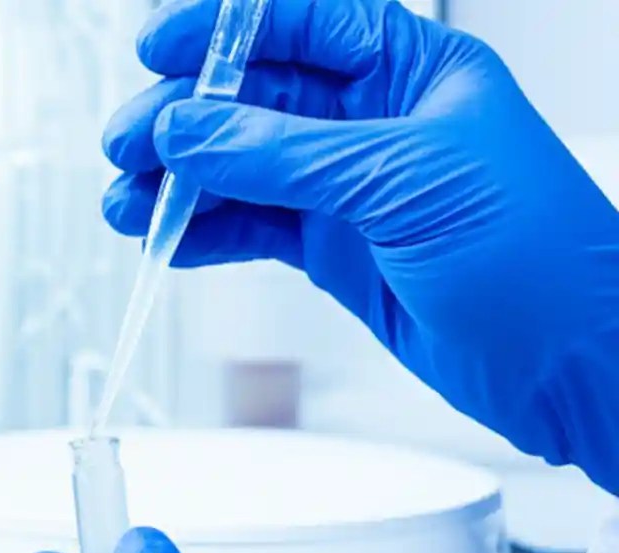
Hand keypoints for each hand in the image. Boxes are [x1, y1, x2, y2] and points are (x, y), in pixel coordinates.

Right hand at [102, 0, 618, 491]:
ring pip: (239, 167)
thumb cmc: (541, 260)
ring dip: (179, 183)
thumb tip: (189, 129)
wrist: (572, 368)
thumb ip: (284, 154)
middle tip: (130, 144)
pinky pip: (251, 228)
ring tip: (130, 203)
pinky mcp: (334, 250)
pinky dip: (203, 233)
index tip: (158, 47)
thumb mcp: (405, 182)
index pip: (301, 22)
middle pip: (253, 97)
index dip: (223, 28)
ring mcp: (350, 188)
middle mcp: (376, 121)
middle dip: (183, 117)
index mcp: (414, 70)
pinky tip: (167, 240)